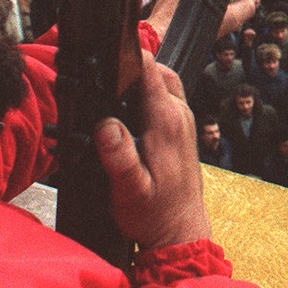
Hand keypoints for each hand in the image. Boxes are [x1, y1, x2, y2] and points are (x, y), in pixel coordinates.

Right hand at [94, 61, 209, 250]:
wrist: (181, 234)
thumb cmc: (155, 215)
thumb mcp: (129, 190)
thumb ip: (119, 156)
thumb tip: (105, 125)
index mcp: (166, 122)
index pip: (149, 70)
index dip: (127, 56)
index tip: (104, 54)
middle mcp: (179, 116)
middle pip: (158, 70)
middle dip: (132, 66)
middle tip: (104, 74)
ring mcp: (183, 123)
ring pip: (164, 83)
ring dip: (141, 81)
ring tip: (112, 91)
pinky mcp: (181, 133)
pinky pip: (166, 100)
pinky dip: (148, 96)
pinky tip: (127, 112)